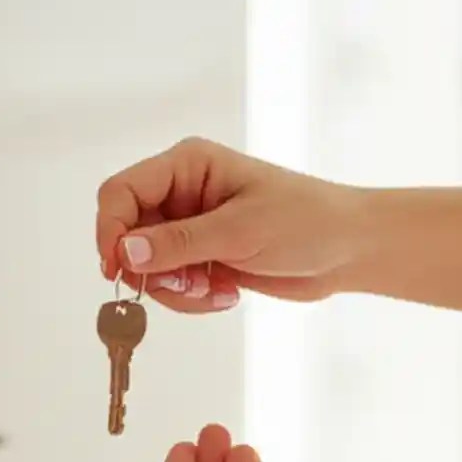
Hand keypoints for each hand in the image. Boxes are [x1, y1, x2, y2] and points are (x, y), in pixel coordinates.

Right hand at [96, 137, 363, 312]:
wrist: (350, 250)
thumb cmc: (307, 222)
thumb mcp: (241, 231)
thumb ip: (179, 243)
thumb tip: (125, 252)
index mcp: (186, 166)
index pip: (120, 192)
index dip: (111, 229)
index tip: (118, 268)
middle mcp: (180, 192)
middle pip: (128, 234)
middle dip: (152, 269)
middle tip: (187, 285)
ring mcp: (188, 226)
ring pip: (146, 266)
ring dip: (175, 288)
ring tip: (214, 290)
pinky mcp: (199, 255)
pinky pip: (169, 283)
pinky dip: (191, 296)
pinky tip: (225, 293)